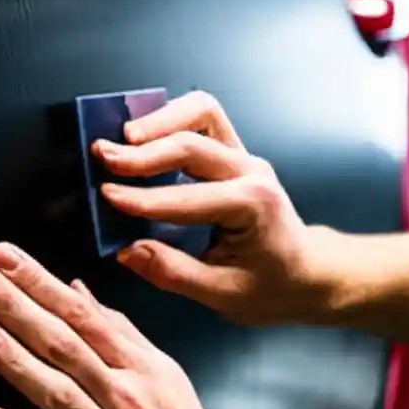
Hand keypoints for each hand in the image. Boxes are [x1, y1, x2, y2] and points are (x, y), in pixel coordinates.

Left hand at [0, 242, 246, 408]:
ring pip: (58, 396)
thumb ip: (115, 329)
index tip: (5, 258)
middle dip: (17, 308)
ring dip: (17, 362)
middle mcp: (122, 397)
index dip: (41, 283)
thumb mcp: (159, 368)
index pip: (81, 315)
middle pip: (63, 346)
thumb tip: (75, 289)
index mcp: (136, 366)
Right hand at [92, 91, 334, 326]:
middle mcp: (250, 171)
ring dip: (160, 121)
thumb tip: (127, 252)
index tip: (107, 195)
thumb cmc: (269, 287)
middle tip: (103, 158)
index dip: (144, 198)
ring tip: (123, 137)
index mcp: (252, 207)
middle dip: (144, 153)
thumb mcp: (222, 294)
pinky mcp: (232, 151)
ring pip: (202, 114)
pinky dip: (170, 118)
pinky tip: (142, 135)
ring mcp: (243, 156)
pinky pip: (203, 118)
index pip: (188, 197)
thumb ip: (173, 272)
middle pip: (193, 144)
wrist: (306, 273)